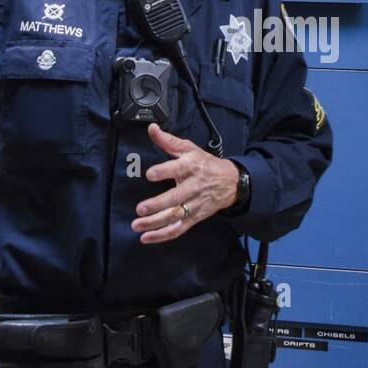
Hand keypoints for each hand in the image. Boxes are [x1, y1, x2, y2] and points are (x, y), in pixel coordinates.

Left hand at [131, 123, 239, 243]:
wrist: (230, 182)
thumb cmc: (204, 164)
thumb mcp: (189, 148)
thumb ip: (168, 141)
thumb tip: (151, 128)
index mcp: (191, 168)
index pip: (177, 169)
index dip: (164, 171)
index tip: (150, 174)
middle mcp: (193, 187)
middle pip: (175, 198)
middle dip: (158, 205)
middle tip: (141, 209)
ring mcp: (194, 205)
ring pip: (175, 216)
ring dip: (155, 223)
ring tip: (137, 225)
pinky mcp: (194, 218)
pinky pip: (178, 229)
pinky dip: (163, 235)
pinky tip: (146, 238)